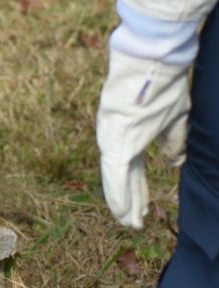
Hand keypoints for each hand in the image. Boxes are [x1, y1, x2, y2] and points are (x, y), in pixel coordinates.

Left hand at [97, 49, 189, 228]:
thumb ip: (172, 142)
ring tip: (127, 223)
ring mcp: (114, 139)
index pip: (133, 169)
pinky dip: (118, 193)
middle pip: (125, 177)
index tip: (141, 210)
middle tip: (132, 224)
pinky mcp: (114, 138)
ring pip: (117, 179)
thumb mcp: (173, 118)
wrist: (153, 63)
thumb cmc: (163, 86)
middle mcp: (119, 139)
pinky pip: (116, 173)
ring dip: (124, 203)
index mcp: (132, 135)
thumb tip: (174, 163)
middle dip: (130, 202)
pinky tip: (119, 210)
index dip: (137, 190)